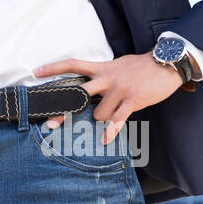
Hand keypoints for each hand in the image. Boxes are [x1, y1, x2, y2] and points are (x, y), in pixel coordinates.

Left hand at [32, 53, 185, 142]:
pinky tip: (106, 140)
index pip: (72, 64)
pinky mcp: (132, 101)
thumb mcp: (117, 64)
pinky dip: (111, 130)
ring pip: (98, 113)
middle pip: (78, 93)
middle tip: (49, 122)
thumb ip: (102, 73)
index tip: (35, 72)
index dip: (53, 68)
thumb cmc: (141, 66)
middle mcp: (106, 78)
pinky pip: (118, 119)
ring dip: (100, 120)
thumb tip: (89, 84)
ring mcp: (119, 90)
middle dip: (63, 109)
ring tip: (109, 117)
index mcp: (101, 67)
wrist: (166, 64)